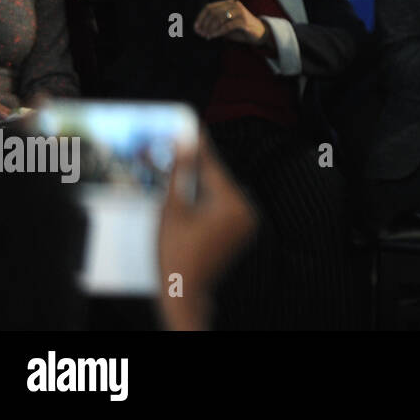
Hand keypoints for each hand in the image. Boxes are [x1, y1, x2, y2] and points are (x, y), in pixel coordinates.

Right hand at [157, 134, 256, 329]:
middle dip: (197, 166)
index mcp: (232, 203)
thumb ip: (180, 173)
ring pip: (220, 192)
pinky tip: (190, 195)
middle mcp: (247, 210)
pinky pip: (224, 207)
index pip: (212, 166)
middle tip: (181, 145)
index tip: (190, 126)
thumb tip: (184, 143)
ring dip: (202, 183)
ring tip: (180, 169)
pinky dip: (208, 200)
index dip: (198, 146)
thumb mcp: (172, 210)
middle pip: (217, 178)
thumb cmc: (175, 254)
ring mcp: (247, 222)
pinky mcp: (243, 231)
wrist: (185, 293)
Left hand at [193, 0, 268, 46]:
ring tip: (207, 36)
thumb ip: (214, 25)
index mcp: (229, 3)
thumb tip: (199, 30)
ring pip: (219, 18)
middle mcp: (234, 5)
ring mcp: (240, 12)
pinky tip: (213, 36)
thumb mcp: (226, 25)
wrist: (260, 33)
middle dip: (204, 24)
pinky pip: (227, 26)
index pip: (210, 7)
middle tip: (201, 33)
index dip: (200, 17)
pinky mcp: (244, 21)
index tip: (196, 27)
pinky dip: (217, 32)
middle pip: (213, 12)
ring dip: (210, 28)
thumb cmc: (241, 29)